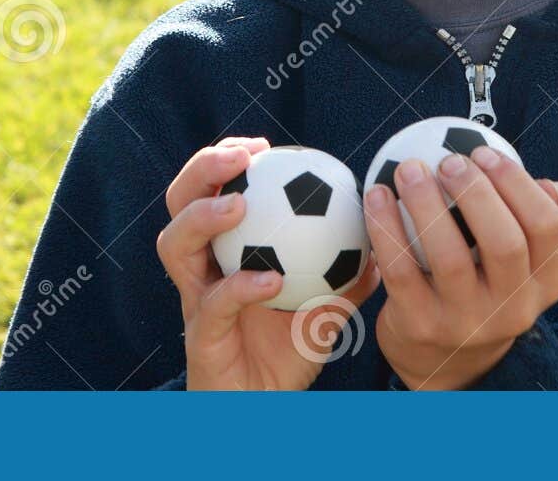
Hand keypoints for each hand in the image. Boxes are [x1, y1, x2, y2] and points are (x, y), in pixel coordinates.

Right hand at [156, 136, 381, 389]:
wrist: (266, 411)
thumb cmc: (286, 353)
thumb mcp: (325, 306)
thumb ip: (348, 274)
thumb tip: (383, 236)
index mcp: (222, 252)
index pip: (210, 191)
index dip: (224, 160)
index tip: (261, 145)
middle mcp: (200, 269)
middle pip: (178, 203)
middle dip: (202, 170)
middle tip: (240, 157)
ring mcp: (194, 301)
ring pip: (175, 245)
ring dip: (203, 217)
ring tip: (238, 204)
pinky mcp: (200, 337)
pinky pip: (214, 304)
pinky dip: (241, 286)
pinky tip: (271, 278)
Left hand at [364, 145, 557, 389]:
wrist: (445, 362)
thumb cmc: (485, 288)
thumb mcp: (524, 267)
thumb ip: (542, 224)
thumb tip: (550, 184)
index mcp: (545, 284)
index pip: (548, 228)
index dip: (518, 184)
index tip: (485, 153)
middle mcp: (513, 308)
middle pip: (505, 243)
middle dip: (478, 192)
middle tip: (450, 160)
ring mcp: (467, 322)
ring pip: (450, 257)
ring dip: (427, 204)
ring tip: (410, 169)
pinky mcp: (421, 326)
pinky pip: (401, 270)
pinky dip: (386, 227)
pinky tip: (377, 195)